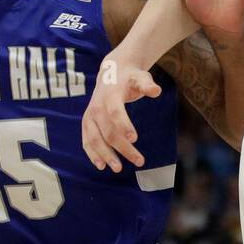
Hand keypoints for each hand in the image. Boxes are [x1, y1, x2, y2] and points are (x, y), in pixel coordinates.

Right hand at [80, 50, 161, 172]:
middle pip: (108, 131)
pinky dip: (92, 154)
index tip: (135, 138)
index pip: (115, 112)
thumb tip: (156, 91)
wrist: (110, 74)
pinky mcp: (86, 124)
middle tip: (139, 161)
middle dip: (122, 147)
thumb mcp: (140, 77)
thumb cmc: (129, 78)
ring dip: (105, 155)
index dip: (124, 125)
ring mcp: (89, 116)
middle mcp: (96, 106)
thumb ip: (147, 84)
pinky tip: (102, 166)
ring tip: (118, 168)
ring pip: (94, 139)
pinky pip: (87, 141)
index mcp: (110, 95)